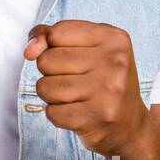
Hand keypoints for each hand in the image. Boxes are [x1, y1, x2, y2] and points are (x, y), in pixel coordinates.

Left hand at [24, 20, 154, 159]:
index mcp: (114, 38)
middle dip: (51, 73)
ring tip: (76, 97)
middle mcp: (115, 62)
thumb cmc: (101, 81)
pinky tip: (78, 113)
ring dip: (52, 95)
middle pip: (46, 60)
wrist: (131, 127)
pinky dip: (58, 115)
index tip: (73, 58)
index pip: (56, 32)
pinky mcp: (98, 118)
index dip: (54, 47)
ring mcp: (108, 91)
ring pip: (44, 87)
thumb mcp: (84, 48)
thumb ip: (49, 36)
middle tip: (77, 81)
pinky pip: (51, 112)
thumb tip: (29, 50)